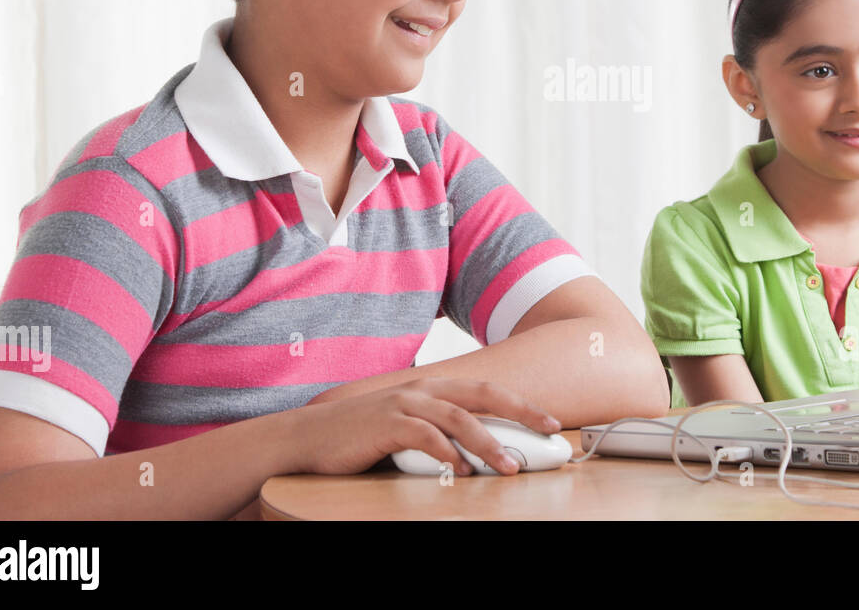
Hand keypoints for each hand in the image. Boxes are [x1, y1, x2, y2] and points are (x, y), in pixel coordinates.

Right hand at [295, 377, 562, 476]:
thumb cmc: (362, 436)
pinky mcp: (387, 424)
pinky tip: (461, 472)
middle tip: (550, 430)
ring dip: (488, 444)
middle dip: (521, 411)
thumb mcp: (407, 427)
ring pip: (460, 418)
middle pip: (484, 395)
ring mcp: (405, 403)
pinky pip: (426, 437)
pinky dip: (448, 454)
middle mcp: (424, 388)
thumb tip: (478, 453)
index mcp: (433, 386)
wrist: (309, 437)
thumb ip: (440, 431)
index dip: (521, 404)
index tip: (550, 421)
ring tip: (508, 467)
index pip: (487, 391)